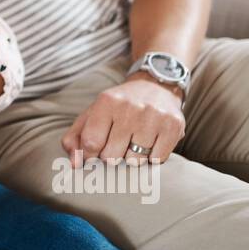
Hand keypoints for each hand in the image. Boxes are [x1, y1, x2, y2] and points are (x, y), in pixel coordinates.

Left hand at [61, 75, 183, 166]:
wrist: (156, 86)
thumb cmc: (119, 106)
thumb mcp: (93, 113)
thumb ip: (75, 137)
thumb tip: (74, 164)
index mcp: (107, 101)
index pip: (91, 142)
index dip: (89, 155)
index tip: (93, 153)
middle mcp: (131, 107)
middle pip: (112, 156)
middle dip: (111, 156)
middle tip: (117, 145)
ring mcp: (154, 116)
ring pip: (135, 161)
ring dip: (132, 158)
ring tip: (133, 142)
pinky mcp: (174, 126)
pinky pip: (157, 160)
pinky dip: (151, 157)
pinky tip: (150, 143)